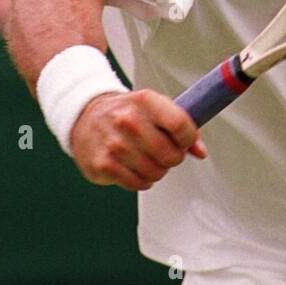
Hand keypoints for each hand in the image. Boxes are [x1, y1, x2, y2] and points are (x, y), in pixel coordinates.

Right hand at [71, 89, 205, 191]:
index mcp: (145, 101)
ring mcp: (114, 144)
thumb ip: (182, 126)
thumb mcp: (155, 108)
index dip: (188, 139)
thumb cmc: (127, 113)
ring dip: (157, 170)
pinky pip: (138, 184)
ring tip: (147, 158)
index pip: (180, 125)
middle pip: (171, 154)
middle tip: (164, 152)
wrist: (85, 117)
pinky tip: (135, 167)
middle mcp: (127, 120)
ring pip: (156, 172)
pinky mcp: (103, 165)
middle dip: (173, 158)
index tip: (185, 141)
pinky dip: (142, 180)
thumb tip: (200, 152)